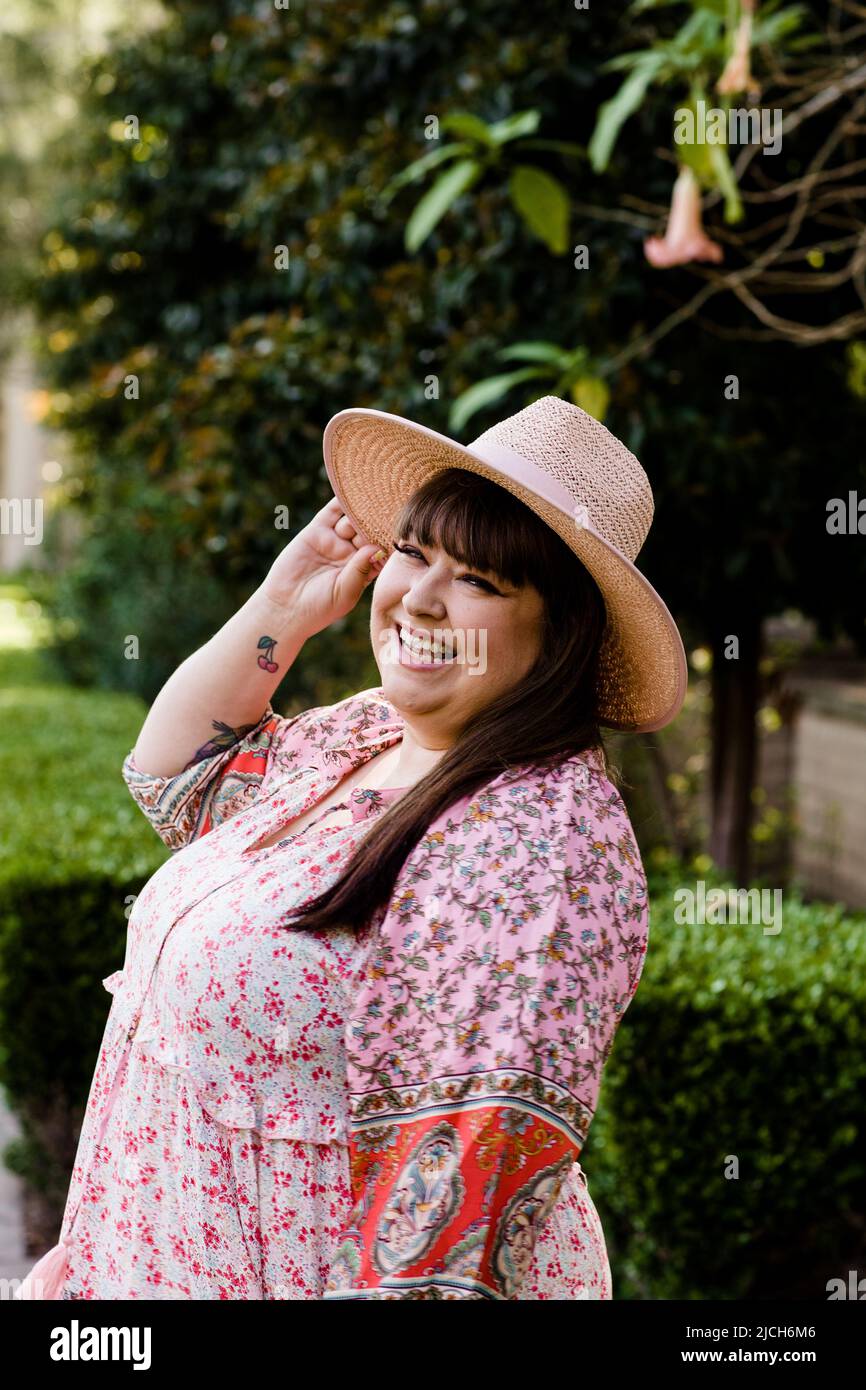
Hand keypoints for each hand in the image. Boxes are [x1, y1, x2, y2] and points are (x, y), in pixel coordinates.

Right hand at [261, 497, 385, 636]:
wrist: (285, 608)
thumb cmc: (319, 608)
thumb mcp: (346, 591)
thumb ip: (361, 569)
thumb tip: (377, 547)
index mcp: (365, 570)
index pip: (383, 549)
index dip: (392, 537)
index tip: (407, 526)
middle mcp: (352, 553)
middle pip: (370, 530)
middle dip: (380, 519)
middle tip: (395, 502)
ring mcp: (335, 541)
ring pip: (353, 519)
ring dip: (364, 508)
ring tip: (376, 494)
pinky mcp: (317, 532)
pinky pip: (332, 512)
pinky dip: (341, 500)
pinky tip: (352, 488)